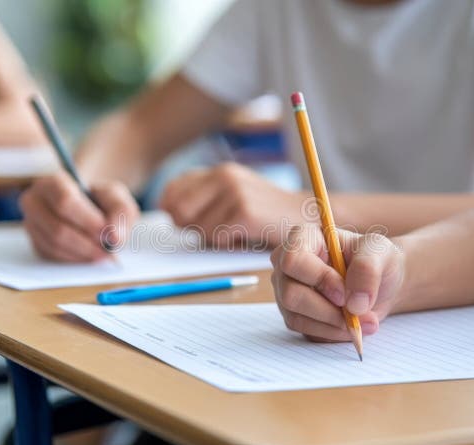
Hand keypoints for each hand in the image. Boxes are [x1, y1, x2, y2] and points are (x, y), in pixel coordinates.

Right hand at [19, 173, 139, 262]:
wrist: (90, 208)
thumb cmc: (101, 200)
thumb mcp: (117, 198)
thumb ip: (120, 212)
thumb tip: (114, 238)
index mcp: (53, 182)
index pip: (64, 201)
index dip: (86, 220)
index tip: (105, 231)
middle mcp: (35, 201)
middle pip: (57, 228)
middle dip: (85, 242)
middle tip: (107, 249)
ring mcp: (32, 224)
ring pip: (54, 245)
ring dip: (82, 253)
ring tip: (103, 253)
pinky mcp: (35, 243)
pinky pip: (53, 257)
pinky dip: (75, 259)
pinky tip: (91, 255)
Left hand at [159, 162, 307, 246]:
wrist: (305, 215)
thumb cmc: (265, 213)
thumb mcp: (233, 196)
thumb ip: (202, 198)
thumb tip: (168, 210)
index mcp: (218, 171)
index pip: (172, 191)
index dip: (173, 211)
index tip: (188, 222)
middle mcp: (224, 176)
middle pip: (178, 211)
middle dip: (189, 228)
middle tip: (213, 232)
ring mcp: (235, 193)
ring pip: (197, 229)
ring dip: (213, 239)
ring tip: (236, 232)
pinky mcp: (244, 212)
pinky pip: (216, 238)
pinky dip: (228, 244)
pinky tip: (245, 236)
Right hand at [270, 223, 405, 340]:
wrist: (381, 285)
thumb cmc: (377, 260)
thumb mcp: (381, 253)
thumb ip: (368, 269)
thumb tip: (353, 303)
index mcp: (303, 238)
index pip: (294, 260)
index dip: (319, 280)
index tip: (345, 294)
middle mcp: (287, 264)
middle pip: (290, 294)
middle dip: (327, 310)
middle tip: (358, 313)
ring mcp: (286, 291)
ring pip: (296, 317)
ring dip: (333, 324)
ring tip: (363, 321)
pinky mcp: (294, 315)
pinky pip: (306, 332)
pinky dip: (332, 333)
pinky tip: (351, 326)